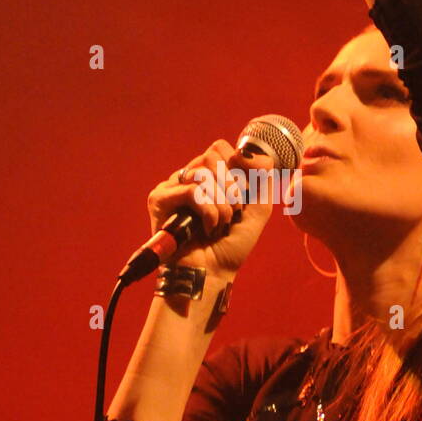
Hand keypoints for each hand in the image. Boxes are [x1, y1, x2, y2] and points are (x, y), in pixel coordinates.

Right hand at [147, 140, 276, 279]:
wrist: (214, 273)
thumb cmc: (232, 243)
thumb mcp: (258, 206)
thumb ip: (262, 174)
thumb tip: (244, 151)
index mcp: (207, 173)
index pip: (221, 148)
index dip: (238, 170)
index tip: (241, 200)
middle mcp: (187, 176)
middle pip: (213, 155)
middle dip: (231, 190)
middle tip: (230, 215)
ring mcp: (171, 187)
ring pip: (204, 174)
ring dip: (222, 206)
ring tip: (218, 226)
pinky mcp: (159, 199)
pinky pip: (193, 192)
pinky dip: (209, 213)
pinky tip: (207, 229)